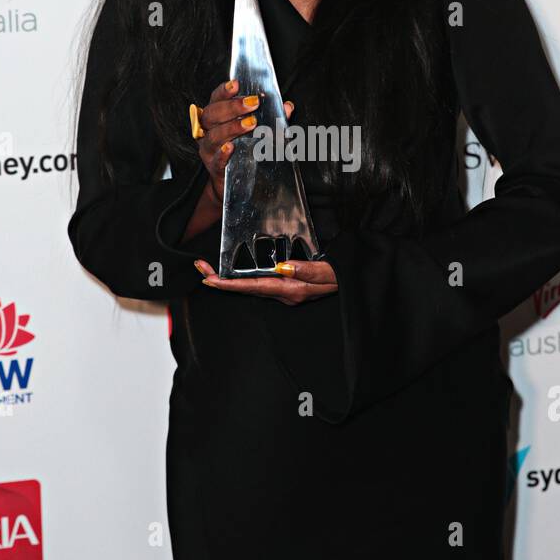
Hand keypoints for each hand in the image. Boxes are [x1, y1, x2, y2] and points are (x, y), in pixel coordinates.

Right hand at [190, 79, 293, 207]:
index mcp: (216, 117)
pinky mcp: (213, 167)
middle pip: (213, 114)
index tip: (237, 84)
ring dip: (232, 127)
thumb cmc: (243, 149)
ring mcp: (208, 149)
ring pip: (214, 135)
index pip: (216, 99)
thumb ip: (270, 118)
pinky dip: (223, 153)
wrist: (232, 181)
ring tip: (251, 123)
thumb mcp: (256, 130)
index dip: (225, 91)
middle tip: (253, 103)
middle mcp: (207, 131)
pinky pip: (216, 159)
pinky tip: (231, 147)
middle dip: (233, 107)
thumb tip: (287, 107)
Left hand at [193, 256, 337, 305]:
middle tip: (200, 268)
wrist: (359, 284)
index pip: (253, 287)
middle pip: (247, 288)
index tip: (209, 279)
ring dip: (231, 280)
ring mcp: (288, 292)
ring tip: (211, 270)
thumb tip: (281, 267)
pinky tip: (239, 273)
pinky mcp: (291, 287)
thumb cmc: (346, 278)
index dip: (229, 284)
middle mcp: (286, 293)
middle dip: (222, 281)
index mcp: (292, 289)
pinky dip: (246, 279)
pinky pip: (264, 283)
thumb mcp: (330, 273)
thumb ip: (307, 270)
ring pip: (253, 287)